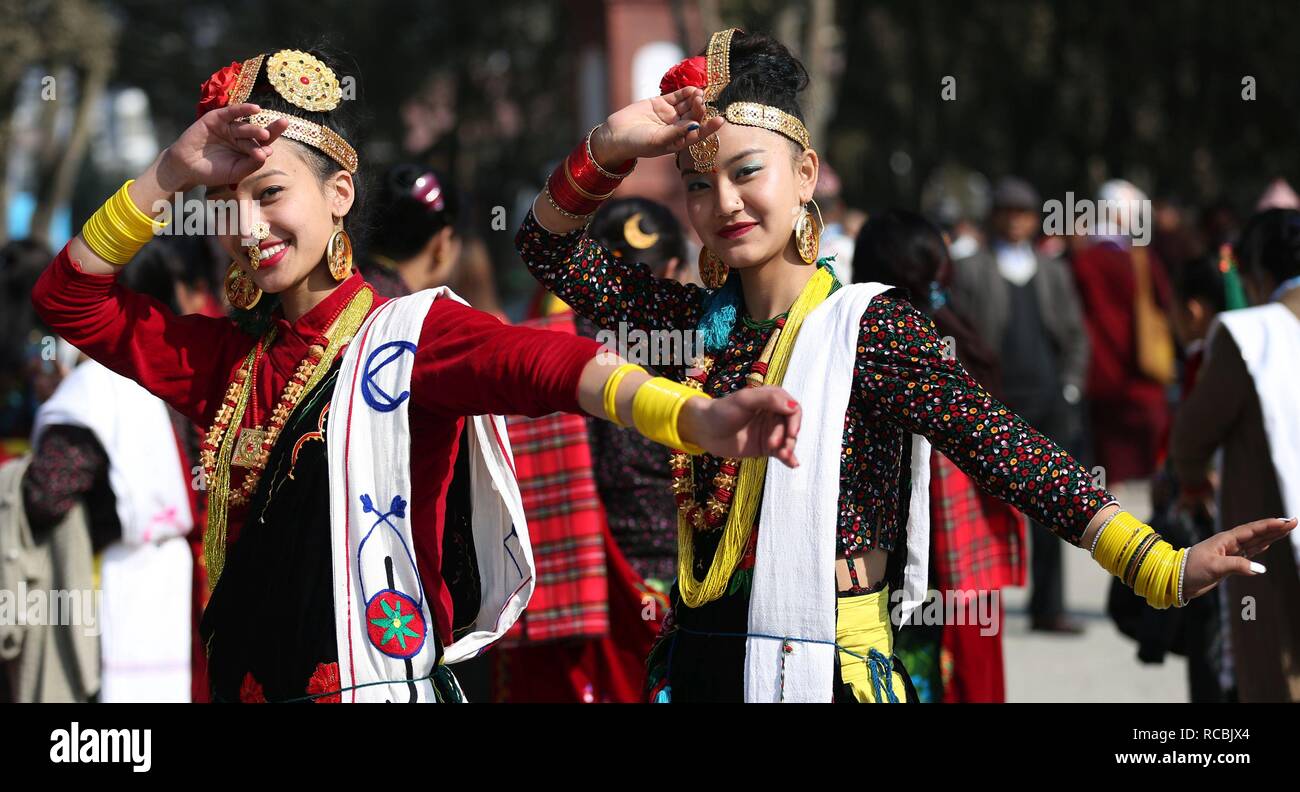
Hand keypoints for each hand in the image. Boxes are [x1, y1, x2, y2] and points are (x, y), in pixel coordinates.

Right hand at [156, 103, 290, 191]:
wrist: (187, 168)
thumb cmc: (213, 172)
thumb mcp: (236, 171)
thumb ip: (252, 164)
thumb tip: (267, 153)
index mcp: (247, 149)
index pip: (264, 143)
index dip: (272, 141)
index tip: (274, 147)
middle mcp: (240, 136)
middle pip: (257, 133)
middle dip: (265, 134)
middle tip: (267, 137)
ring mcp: (228, 127)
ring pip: (244, 126)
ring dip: (253, 129)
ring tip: (262, 134)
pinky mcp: (216, 118)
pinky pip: (232, 112)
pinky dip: (243, 109)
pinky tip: (255, 109)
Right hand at [590, 86, 725, 164]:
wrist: (616, 135)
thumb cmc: (637, 144)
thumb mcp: (658, 140)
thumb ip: (676, 133)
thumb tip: (695, 125)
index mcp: (679, 141)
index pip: (698, 134)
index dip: (710, 127)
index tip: (720, 120)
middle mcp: (677, 128)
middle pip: (694, 116)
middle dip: (700, 109)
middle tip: (701, 101)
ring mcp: (669, 115)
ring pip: (687, 105)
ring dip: (694, 99)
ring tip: (698, 93)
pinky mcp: (661, 103)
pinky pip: (677, 96)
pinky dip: (685, 92)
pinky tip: (692, 89)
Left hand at [680, 387, 801, 467]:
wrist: (704, 430)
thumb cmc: (722, 410)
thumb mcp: (744, 400)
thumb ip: (769, 399)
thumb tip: (793, 406)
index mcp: (771, 399)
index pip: (792, 408)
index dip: (794, 420)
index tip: (791, 432)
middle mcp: (773, 415)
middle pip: (790, 426)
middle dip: (786, 437)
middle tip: (773, 445)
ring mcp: (770, 432)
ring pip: (787, 440)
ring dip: (788, 448)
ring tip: (783, 456)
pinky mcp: (765, 447)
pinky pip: (781, 453)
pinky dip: (788, 458)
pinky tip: (793, 464)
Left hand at [1181, 517, 1296, 600]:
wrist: (1176, 579)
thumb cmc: (1191, 569)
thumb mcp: (1215, 567)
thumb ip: (1237, 566)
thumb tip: (1261, 569)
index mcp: (1225, 540)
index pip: (1252, 530)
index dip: (1269, 526)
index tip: (1286, 521)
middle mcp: (1228, 543)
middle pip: (1256, 533)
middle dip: (1275, 528)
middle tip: (1294, 521)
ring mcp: (1228, 552)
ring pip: (1254, 542)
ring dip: (1270, 536)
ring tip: (1286, 529)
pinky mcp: (1228, 562)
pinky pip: (1248, 552)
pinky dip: (1259, 547)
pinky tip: (1267, 543)